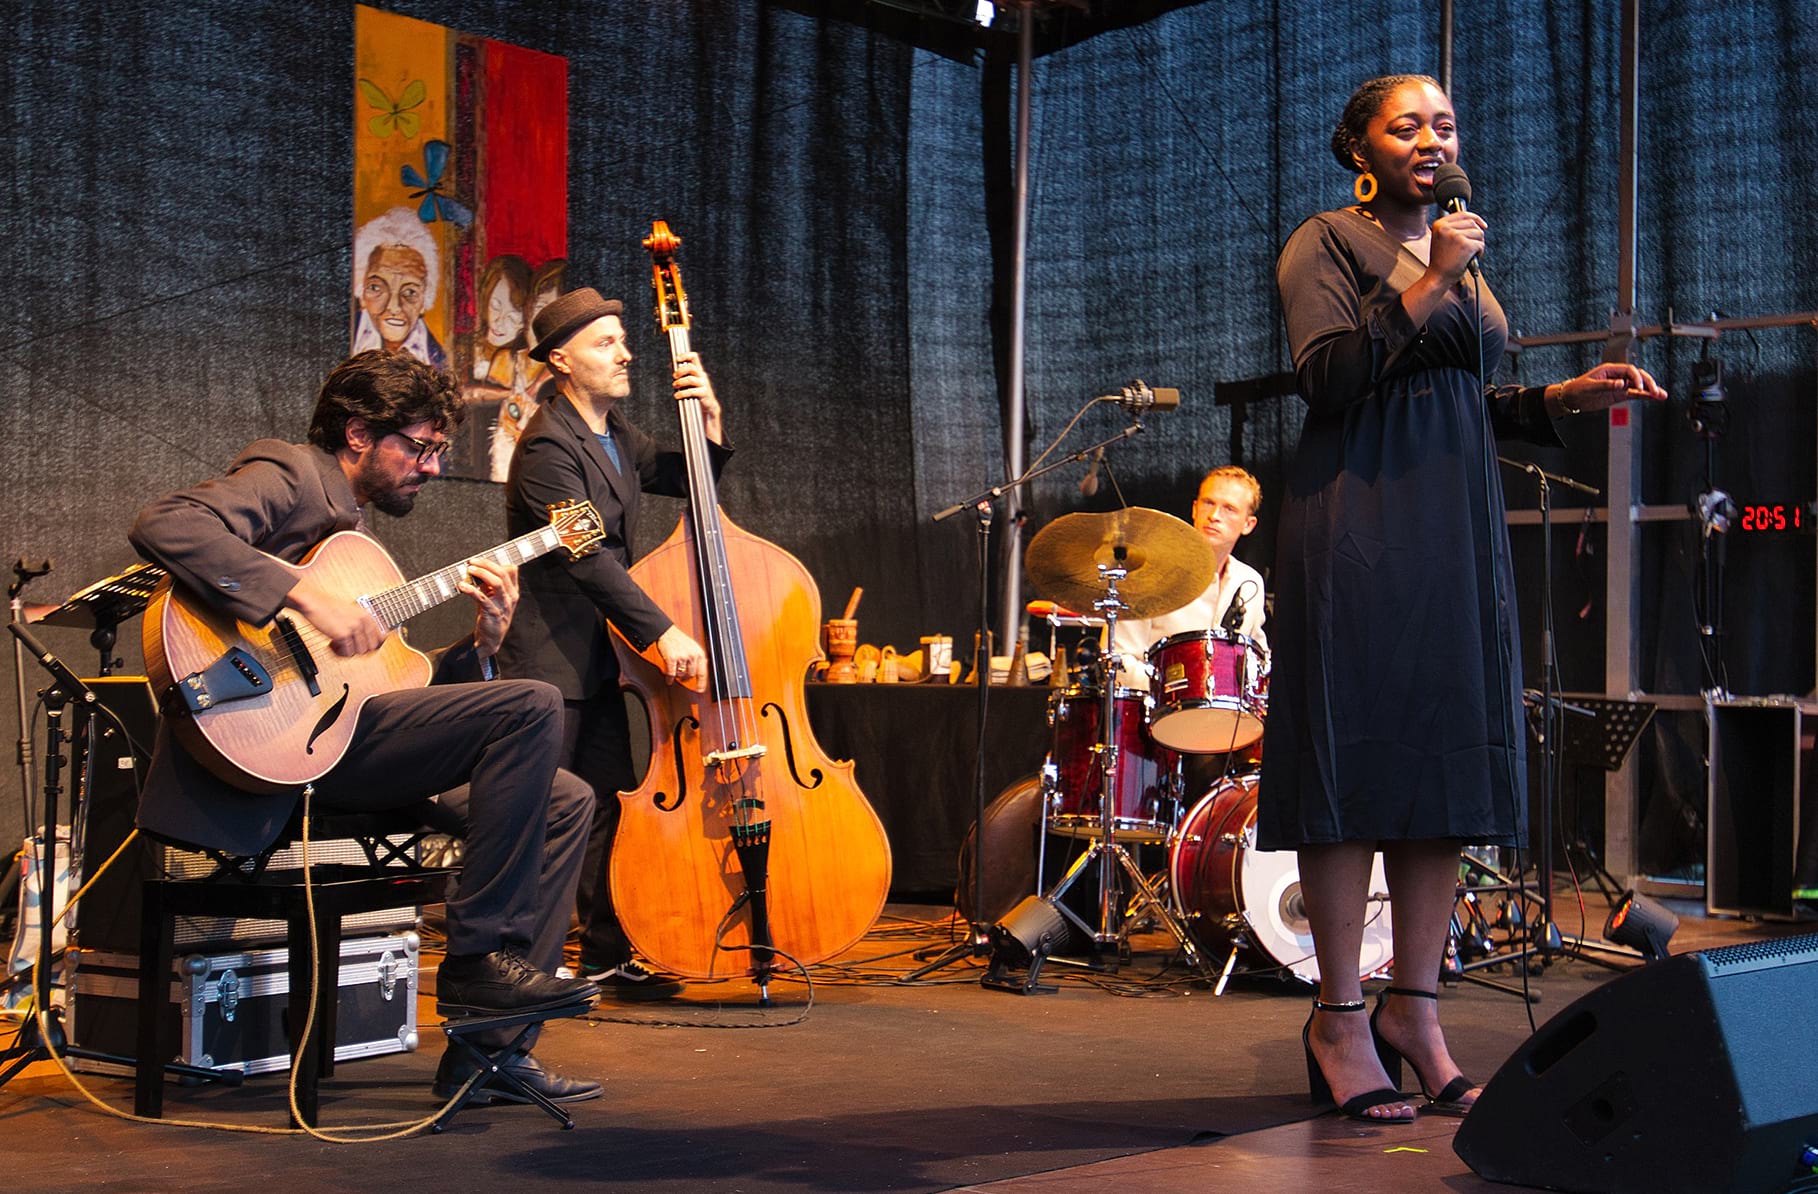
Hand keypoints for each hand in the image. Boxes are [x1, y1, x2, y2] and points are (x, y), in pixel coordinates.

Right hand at [284, 569, 385, 656]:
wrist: (314, 603)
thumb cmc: (329, 607)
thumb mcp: (352, 613)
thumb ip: (361, 624)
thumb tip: (369, 642)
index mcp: (367, 616)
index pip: (382, 638)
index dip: (374, 646)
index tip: (364, 648)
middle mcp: (363, 622)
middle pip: (371, 647)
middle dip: (359, 650)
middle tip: (348, 647)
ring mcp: (354, 628)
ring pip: (360, 652)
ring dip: (348, 651)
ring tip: (338, 644)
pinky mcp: (343, 635)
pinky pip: (347, 653)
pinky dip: (339, 652)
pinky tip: (331, 645)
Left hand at [459, 557, 519, 658]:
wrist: (490, 639)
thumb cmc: (490, 615)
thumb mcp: (493, 597)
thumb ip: (488, 584)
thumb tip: (476, 569)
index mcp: (513, 591)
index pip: (511, 570)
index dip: (495, 563)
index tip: (480, 560)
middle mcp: (511, 596)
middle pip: (503, 573)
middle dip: (486, 564)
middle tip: (472, 562)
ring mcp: (503, 605)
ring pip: (496, 583)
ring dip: (482, 573)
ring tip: (469, 570)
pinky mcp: (492, 612)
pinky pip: (482, 598)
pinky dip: (471, 590)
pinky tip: (461, 586)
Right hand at [655, 623, 707, 684]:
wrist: (667, 632)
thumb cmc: (679, 639)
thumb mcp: (693, 647)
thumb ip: (697, 658)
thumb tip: (701, 670)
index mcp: (699, 653)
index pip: (703, 672)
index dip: (702, 683)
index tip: (700, 690)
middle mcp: (692, 655)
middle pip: (691, 675)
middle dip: (686, 677)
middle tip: (682, 677)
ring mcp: (682, 657)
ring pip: (681, 674)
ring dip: (678, 675)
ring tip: (675, 670)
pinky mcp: (672, 658)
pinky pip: (671, 674)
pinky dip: (670, 678)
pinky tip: (669, 680)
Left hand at [672, 351, 722, 442]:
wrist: (708, 407)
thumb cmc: (695, 394)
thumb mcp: (689, 382)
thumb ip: (681, 374)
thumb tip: (670, 364)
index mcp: (698, 370)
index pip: (694, 357)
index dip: (685, 355)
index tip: (676, 359)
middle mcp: (702, 375)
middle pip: (691, 367)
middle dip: (680, 371)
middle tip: (674, 376)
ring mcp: (704, 384)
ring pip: (691, 379)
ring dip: (680, 382)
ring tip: (674, 386)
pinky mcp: (704, 393)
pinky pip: (692, 391)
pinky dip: (683, 393)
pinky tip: (677, 396)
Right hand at [1428, 208, 1486, 282]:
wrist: (1437, 277)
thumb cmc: (1441, 261)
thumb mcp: (1442, 239)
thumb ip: (1453, 228)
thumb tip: (1475, 222)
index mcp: (1439, 224)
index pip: (1463, 214)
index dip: (1476, 218)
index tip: (1483, 225)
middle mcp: (1446, 228)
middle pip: (1473, 223)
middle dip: (1476, 235)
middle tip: (1471, 246)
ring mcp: (1455, 235)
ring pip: (1479, 233)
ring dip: (1478, 244)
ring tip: (1469, 253)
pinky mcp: (1465, 245)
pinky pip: (1481, 244)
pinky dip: (1480, 252)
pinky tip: (1471, 258)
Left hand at [1552, 363, 1668, 414]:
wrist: (1570, 398)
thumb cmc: (1577, 389)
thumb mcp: (1590, 387)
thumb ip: (1606, 385)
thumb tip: (1621, 384)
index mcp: (1610, 370)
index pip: (1629, 370)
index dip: (1636, 378)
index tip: (1638, 387)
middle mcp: (1617, 376)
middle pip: (1638, 376)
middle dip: (1648, 383)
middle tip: (1654, 391)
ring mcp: (1620, 386)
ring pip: (1639, 386)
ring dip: (1650, 390)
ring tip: (1661, 395)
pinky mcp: (1619, 395)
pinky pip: (1635, 395)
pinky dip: (1644, 396)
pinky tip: (1654, 398)